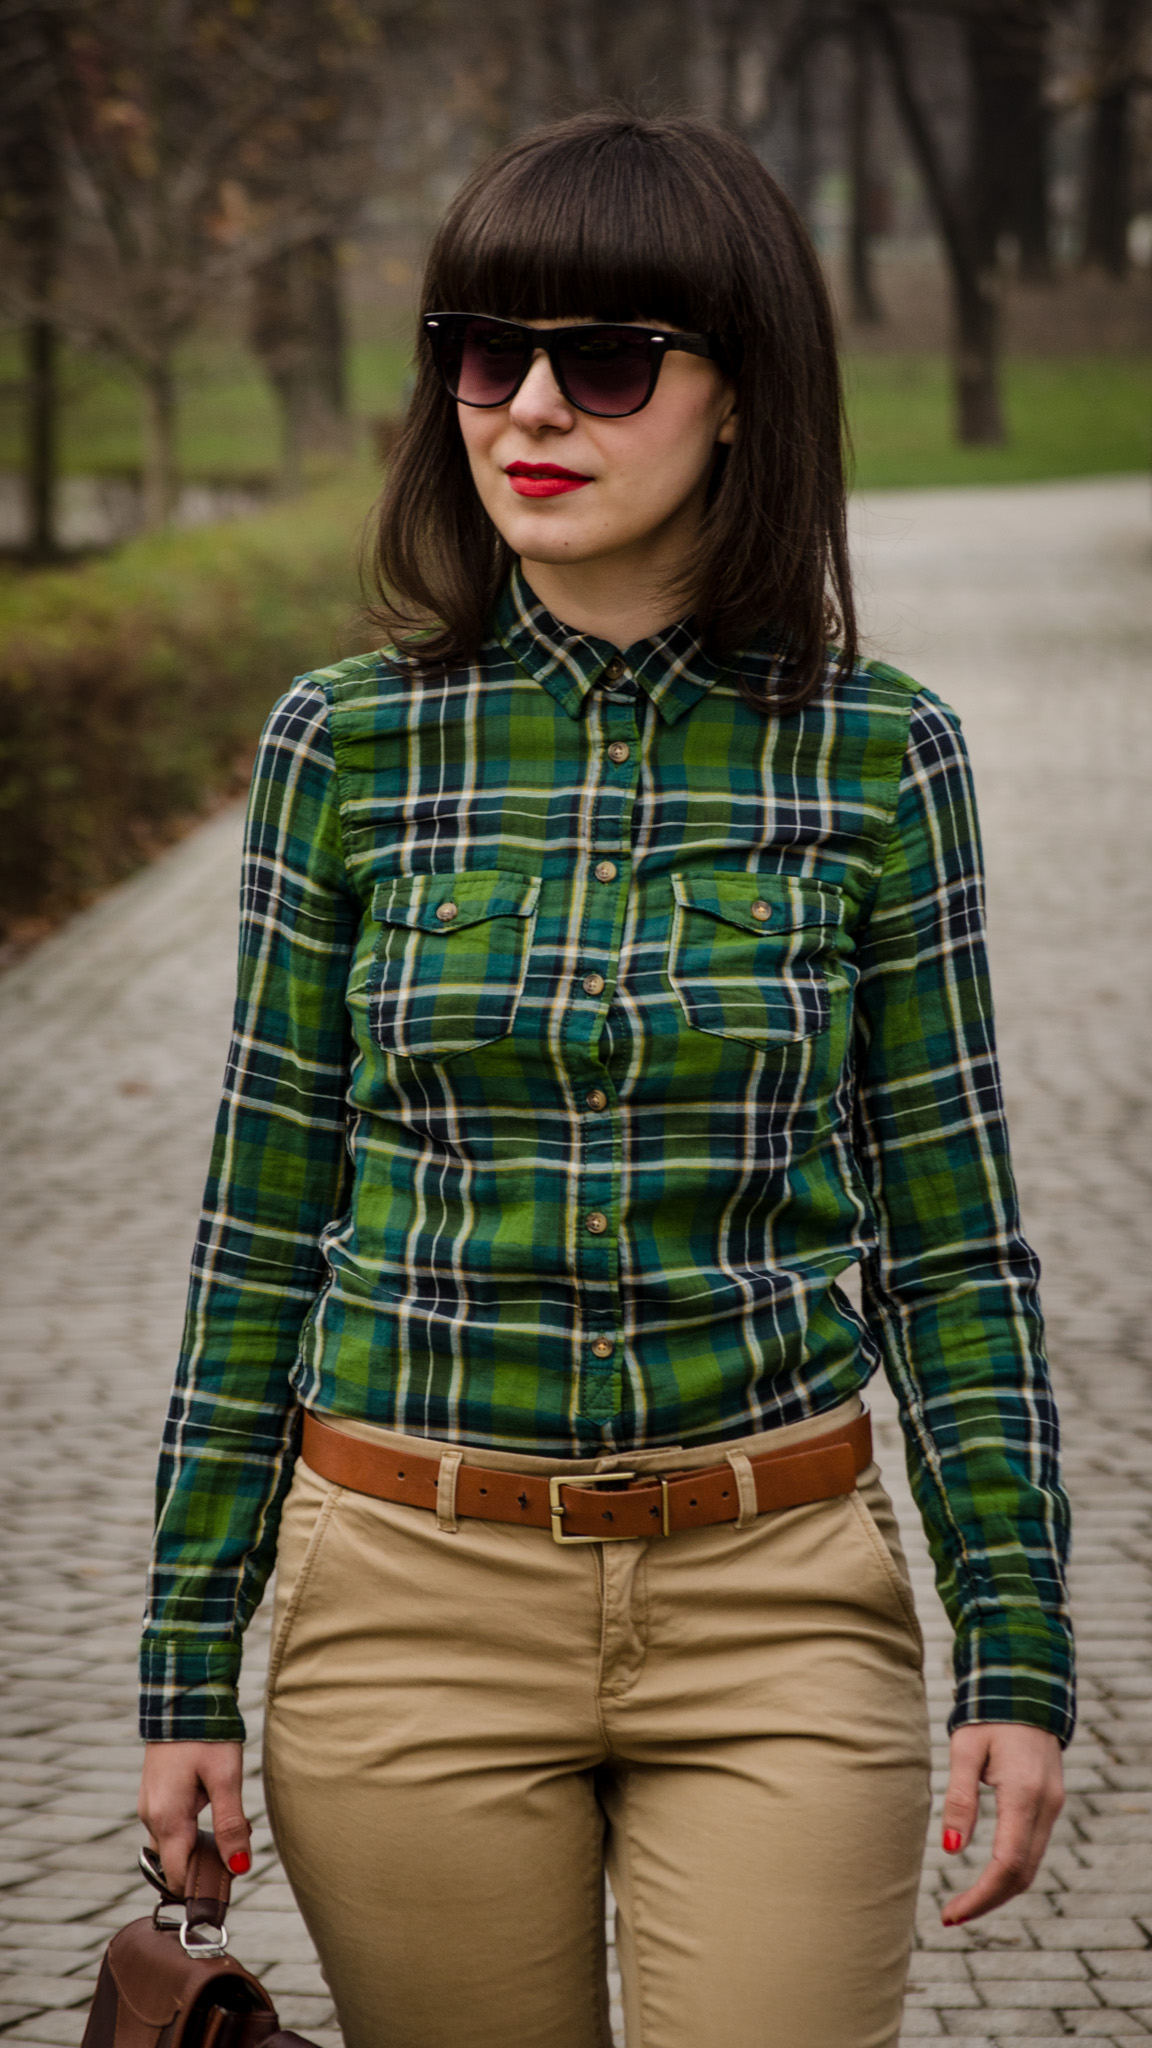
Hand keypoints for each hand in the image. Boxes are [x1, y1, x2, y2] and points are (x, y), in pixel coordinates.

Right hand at [138, 1742, 250, 1895]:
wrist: (183, 1697)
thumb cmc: (207, 1736)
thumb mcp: (226, 1779)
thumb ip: (231, 1825)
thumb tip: (239, 1867)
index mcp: (167, 1818)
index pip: (177, 1875)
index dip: (201, 1888)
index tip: (228, 1887)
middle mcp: (151, 1817)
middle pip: (175, 1863)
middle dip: (205, 1865)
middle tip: (239, 1847)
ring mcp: (149, 1805)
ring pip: (173, 1844)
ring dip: (199, 1846)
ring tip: (233, 1824)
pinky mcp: (154, 1795)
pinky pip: (170, 1826)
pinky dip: (191, 1829)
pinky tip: (215, 1808)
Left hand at [940, 1722, 1063, 1924]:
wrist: (1024, 1688)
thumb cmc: (987, 1716)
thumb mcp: (965, 1749)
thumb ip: (959, 1798)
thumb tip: (949, 1849)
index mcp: (1024, 1795)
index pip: (1007, 1864)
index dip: (981, 1896)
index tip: (951, 1913)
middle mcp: (1046, 1807)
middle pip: (1022, 1875)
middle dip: (988, 1901)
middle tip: (951, 1916)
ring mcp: (1053, 1807)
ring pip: (1031, 1866)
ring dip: (999, 1890)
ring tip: (963, 1904)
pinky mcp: (1049, 1804)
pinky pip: (1033, 1850)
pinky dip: (1010, 1871)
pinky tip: (986, 1877)